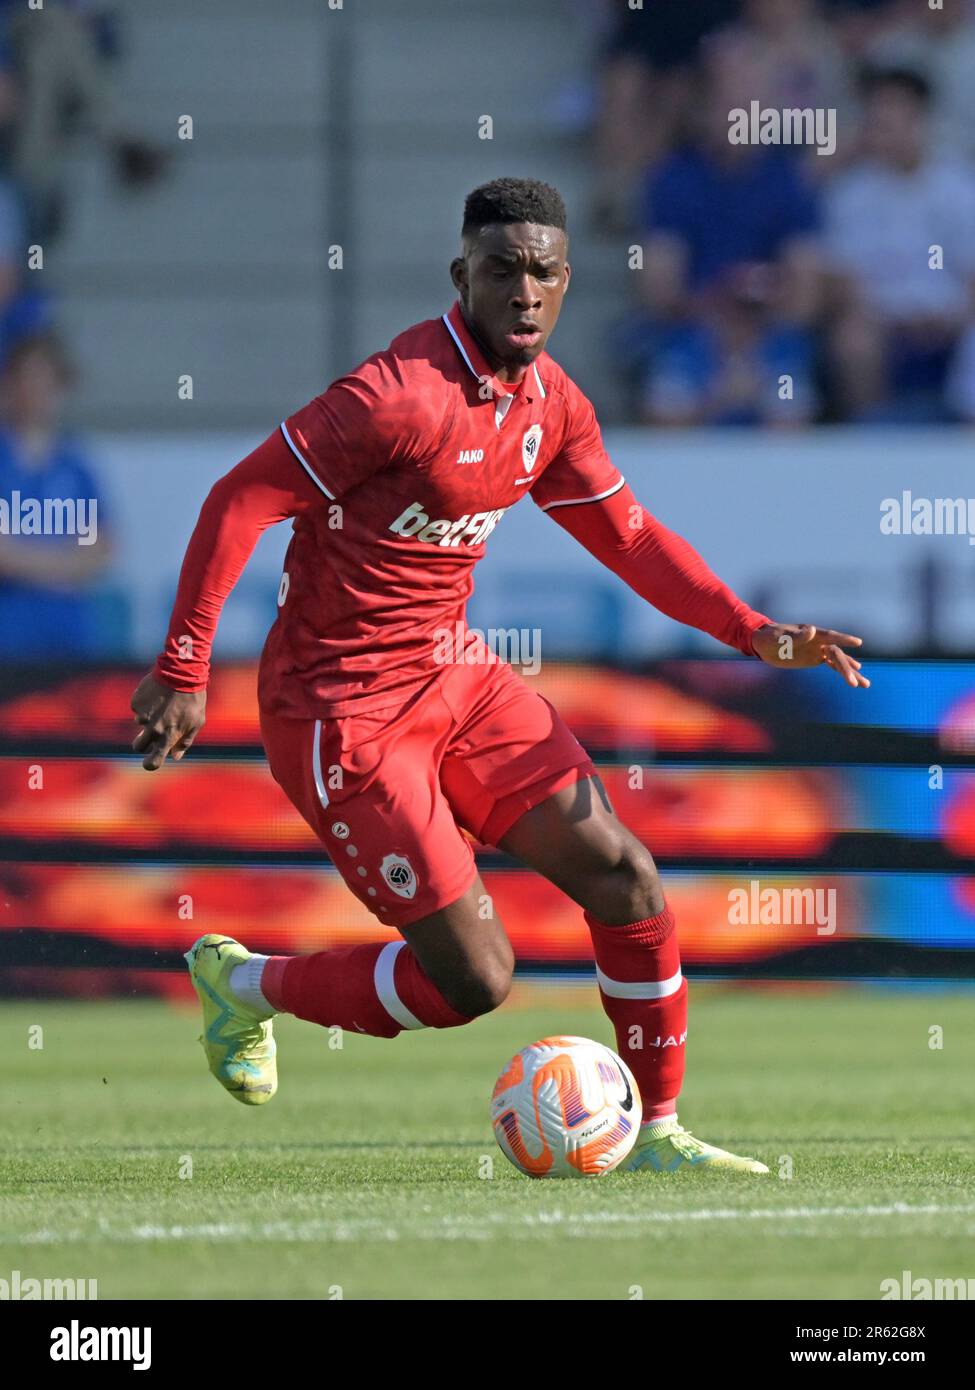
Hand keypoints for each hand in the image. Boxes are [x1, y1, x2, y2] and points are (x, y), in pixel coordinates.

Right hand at [130, 673, 206, 769]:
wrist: (181, 673)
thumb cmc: (193, 699)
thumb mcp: (197, 722)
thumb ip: (185, 741)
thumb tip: (175, 756)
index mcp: (168, 736)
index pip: (153, 761)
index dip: (150, 764)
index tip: (150, 762)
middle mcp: (153, 729)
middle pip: (138, 746)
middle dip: (143, 743)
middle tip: (153, 732)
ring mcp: (142, 716)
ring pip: (140, 723)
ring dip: (148, 718)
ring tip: (163, 704)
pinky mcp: (136, 703)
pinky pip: (138, 708)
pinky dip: (145, 704)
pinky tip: (157, 695)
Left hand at [751, 623, 868, 688]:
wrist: (764, 643)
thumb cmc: (771, 637)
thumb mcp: (781, 637)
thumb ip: (796, 636)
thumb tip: (811, 630)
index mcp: (812, 633)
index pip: (831, 637)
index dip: (844, 639)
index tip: (858, 642)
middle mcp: (818, 642)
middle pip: (837, 654)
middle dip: (846, 668)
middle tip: (856, 682)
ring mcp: (818, 650)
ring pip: (838, 661)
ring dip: (851, 672)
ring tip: (865, 684)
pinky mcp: (815, 659)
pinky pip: (832, 666)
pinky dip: (842, 671)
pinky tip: (854, 679)